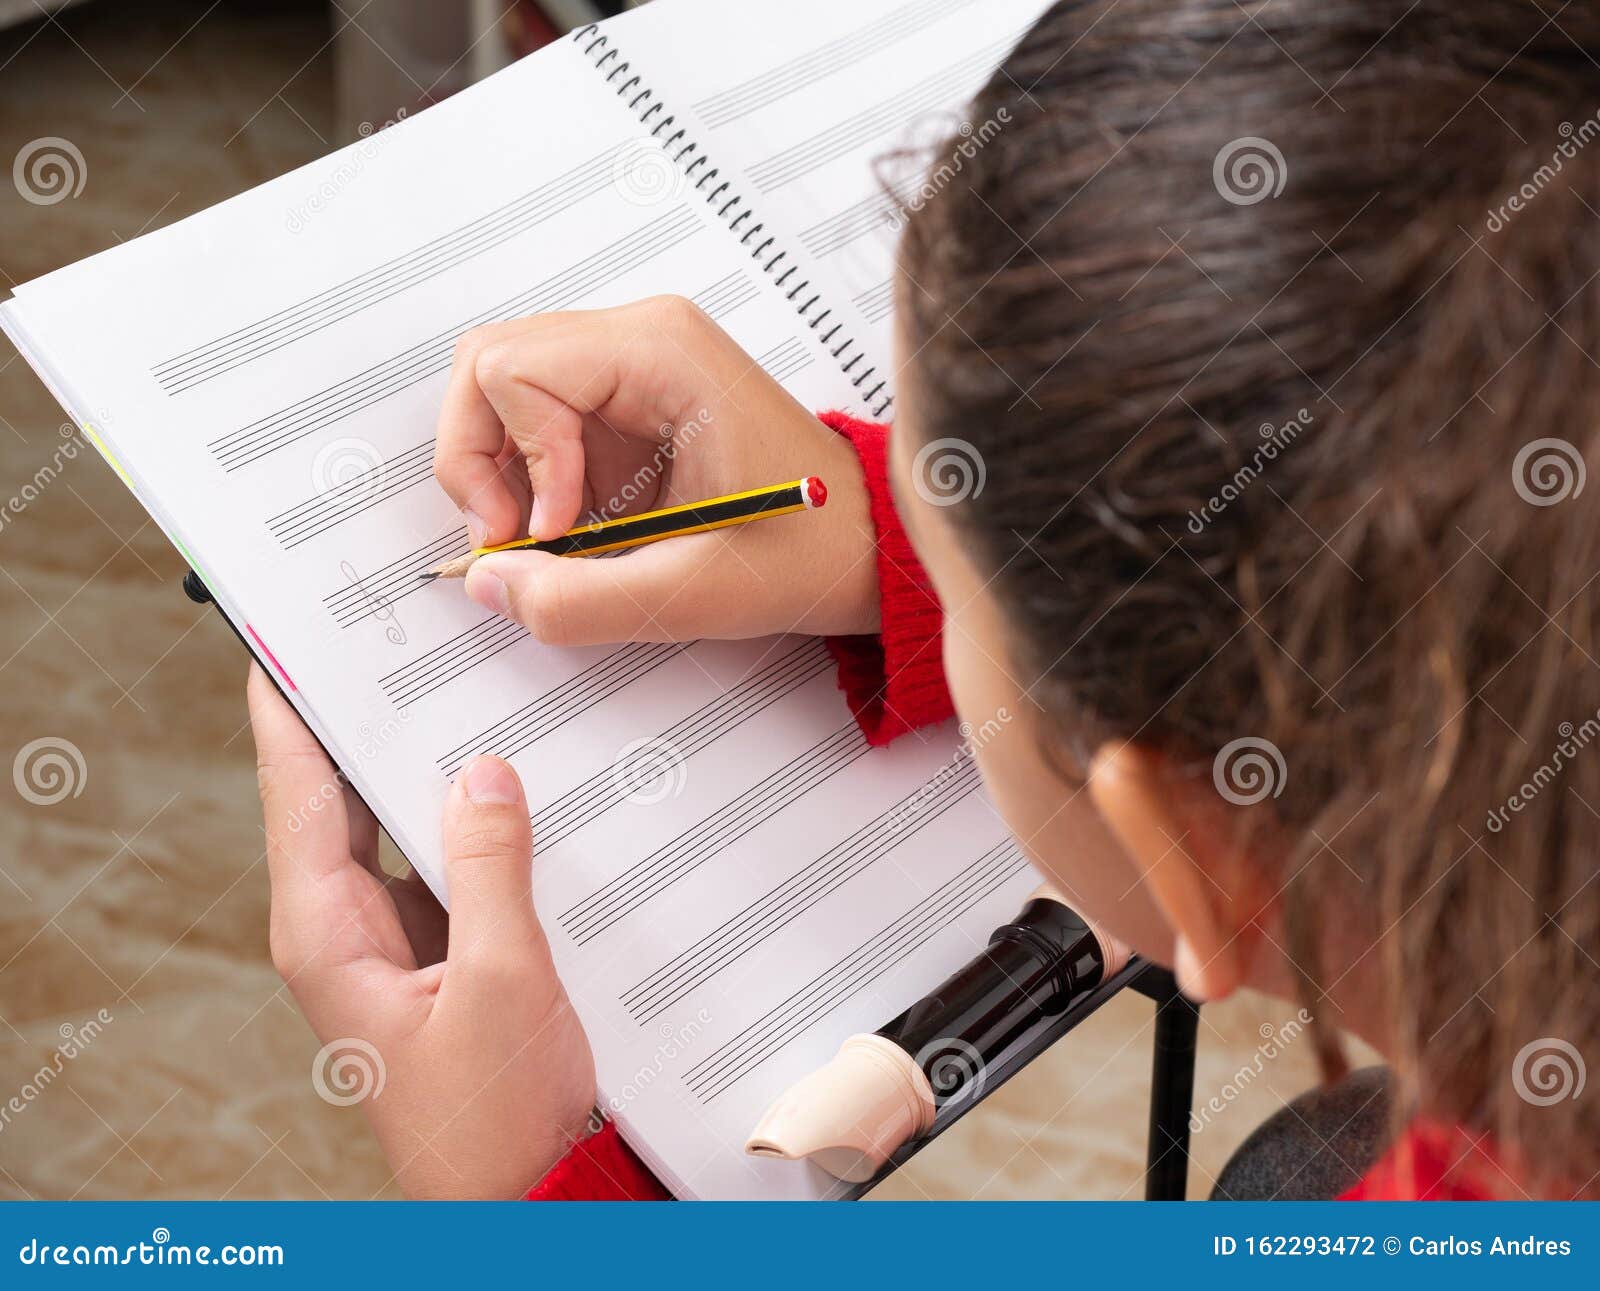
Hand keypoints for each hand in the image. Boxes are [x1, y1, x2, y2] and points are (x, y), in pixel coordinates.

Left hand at [247, 665, 594, 1198]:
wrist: (529, 1198)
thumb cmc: (500, 1118)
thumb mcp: (504, 981)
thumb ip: (491, 868)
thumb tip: (481, 770)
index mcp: (328, 935)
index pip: (297, 790)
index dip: (288, 705)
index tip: (284, 629)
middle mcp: (342, 931)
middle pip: (337, 797)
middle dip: (356, 716)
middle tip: (384, 633)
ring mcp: (389, 943)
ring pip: (392, 828)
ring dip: (417, 766)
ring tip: (449, 684)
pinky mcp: (435, 955)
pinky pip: (438, 863)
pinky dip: (463, 819)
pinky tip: (505, 778)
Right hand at [432, 295, 879, 643]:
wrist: (865, 542)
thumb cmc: (810, 546)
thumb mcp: (692, 592)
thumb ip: (579, 601)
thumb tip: (490, 584)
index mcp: (664, 354)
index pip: (509, 367)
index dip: (508, 458)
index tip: (550, 529)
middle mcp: (641, 340)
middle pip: (490, 365)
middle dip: (480, 459)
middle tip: (514, 536)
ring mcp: (631, 366)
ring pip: (503, 391)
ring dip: (501, 472)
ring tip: (544, 537)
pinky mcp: (626, 402)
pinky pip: (538, 422)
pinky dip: (530, 479)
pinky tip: (572, 528)